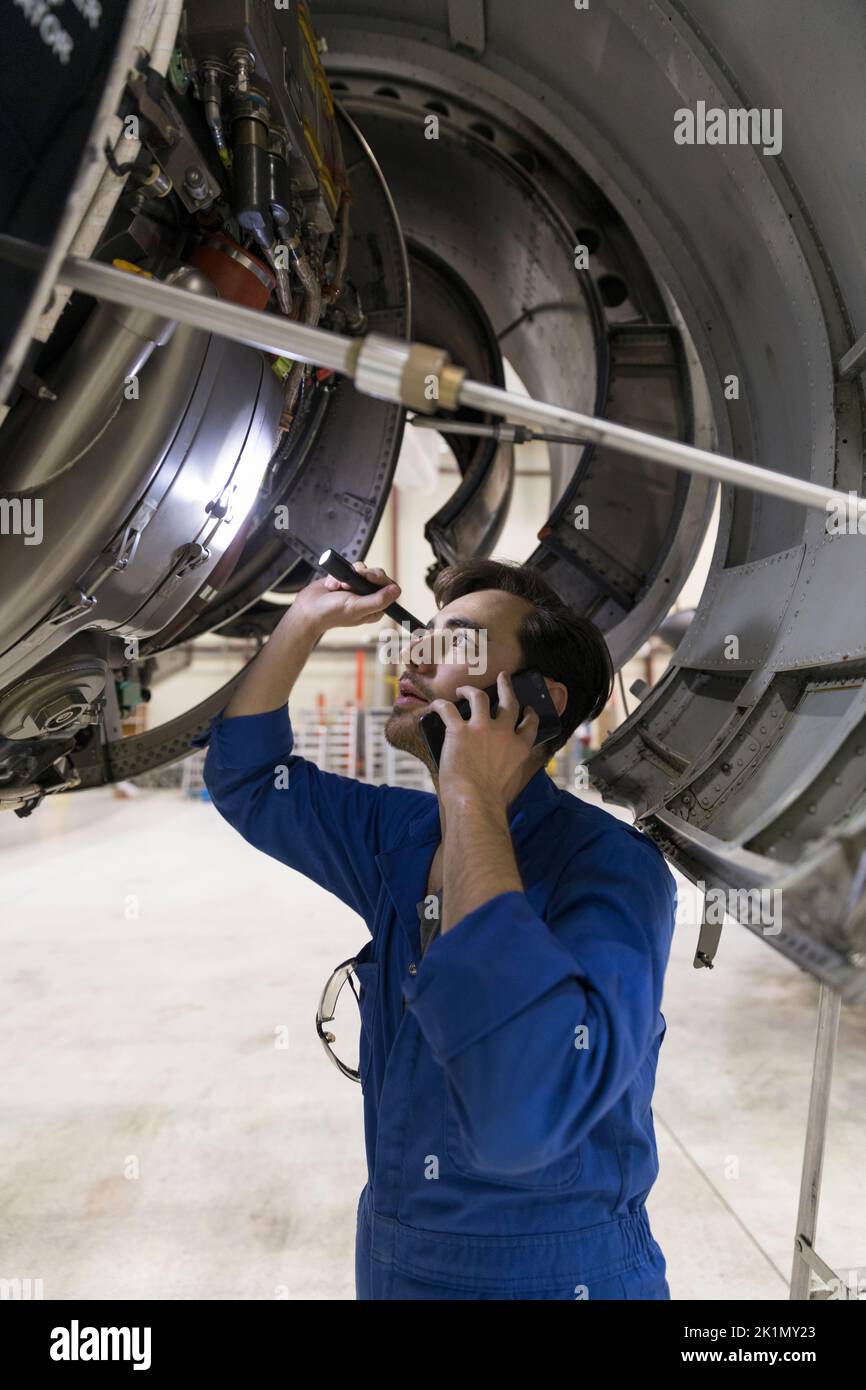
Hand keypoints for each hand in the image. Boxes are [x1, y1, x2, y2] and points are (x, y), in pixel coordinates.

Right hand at [285, 561, 400, 635]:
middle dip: (363, 575)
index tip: (369, 577)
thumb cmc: (331, 613)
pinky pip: (349, 568)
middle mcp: (368, 598)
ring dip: (348, 575)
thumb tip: (396, 591)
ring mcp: (357, 588)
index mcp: (375, 608)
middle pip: (378, 576)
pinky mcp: (346, 580)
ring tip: (339, 586)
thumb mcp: (357, 607)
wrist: (307, 610)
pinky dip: (339, 575)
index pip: (390, 589)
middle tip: (350, 582)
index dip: (381, 580)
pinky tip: (332, 585)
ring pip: (363, 570)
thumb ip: (378, 600)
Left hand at [429, 671, 540, 810]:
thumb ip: (510, 766)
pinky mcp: (459, 730)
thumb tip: (499, 767)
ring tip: (463, 689)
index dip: (529, 714)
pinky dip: (440, 705)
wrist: (475, 802)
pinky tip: (435, 705)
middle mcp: (504, 733)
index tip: (528, 710)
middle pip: (509, 702)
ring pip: (479, 697)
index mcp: (519, 747)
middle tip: (504, 677)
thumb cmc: (491, 800)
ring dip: (471, 690)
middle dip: (507, 687)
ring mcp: (481, 728)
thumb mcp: (512, 780)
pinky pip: (447, 709)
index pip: (529, 725)